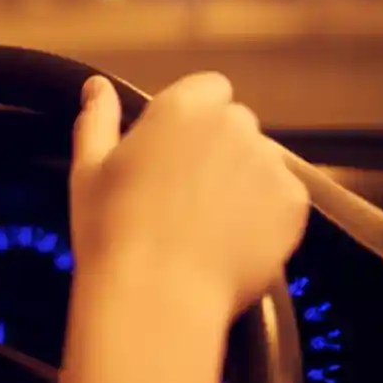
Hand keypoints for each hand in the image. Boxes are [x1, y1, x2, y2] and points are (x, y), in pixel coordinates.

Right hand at [69, 73, 307, 316]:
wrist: (157, 297)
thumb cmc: (111, 230)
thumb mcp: (89, 170)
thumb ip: (97, 119)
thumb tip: (97, 85)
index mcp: (183, 107)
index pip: (208, 87)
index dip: (195, 116)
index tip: (173, 149)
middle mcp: (233, 124)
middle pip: (236, 124)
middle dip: (218, 148)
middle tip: (186, 192)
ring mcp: (269, 163)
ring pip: (260, 162)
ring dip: (242, 180)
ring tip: (210, 224)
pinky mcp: (294, 203)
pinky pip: (282, 197)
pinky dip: (265, 214)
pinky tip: (232, 241)